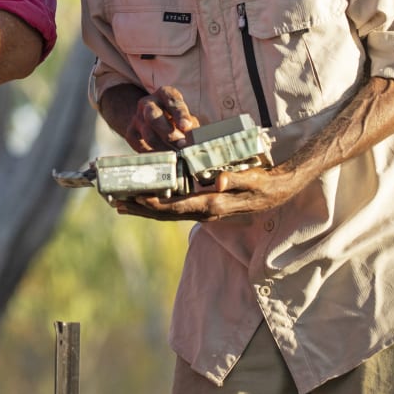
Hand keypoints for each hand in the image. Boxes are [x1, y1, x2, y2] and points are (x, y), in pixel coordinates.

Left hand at [112, 162, 305, 221]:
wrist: (278, 191)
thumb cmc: (265, 183)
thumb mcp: (252, 179)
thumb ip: (234, 180)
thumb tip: (217, 182)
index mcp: (213, 205)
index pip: (178, 206)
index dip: (156, 204)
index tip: (135, 199)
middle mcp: (205, 211)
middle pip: (166, 213)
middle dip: (140, 209)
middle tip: (115, 203)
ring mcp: (204, 211)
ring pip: (168, 213)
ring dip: (144, 209)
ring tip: (121, 204)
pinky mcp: (204, 206)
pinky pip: (176, 208)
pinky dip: (158, 205)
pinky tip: (144, 200)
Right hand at [126, 85, 199, 151]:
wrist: (156, 122)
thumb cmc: (178, 120)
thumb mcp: (187, 119)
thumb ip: (191, 127)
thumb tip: (195, 141)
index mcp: (165, 94)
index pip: (172, 101)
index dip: (180, 114)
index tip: (187, 126)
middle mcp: (148, 103)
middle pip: (153, 117)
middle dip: (168, 134)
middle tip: (182, 146)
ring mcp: (137, 117)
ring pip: (148, 135)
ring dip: (165, 148)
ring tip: (178, 155)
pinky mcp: (131, 132)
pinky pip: (141, 146)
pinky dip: (155, 153)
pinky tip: (166, 157)